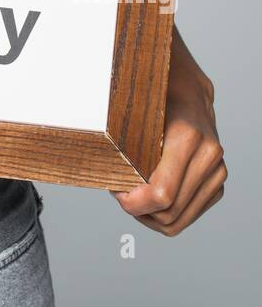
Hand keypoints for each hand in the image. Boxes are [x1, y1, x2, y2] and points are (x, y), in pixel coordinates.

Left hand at [111, 30, 225, 234]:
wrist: (185, 86)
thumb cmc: (151, 96)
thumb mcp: (129, 110)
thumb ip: (116, 139)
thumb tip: (90, 163)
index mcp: (187, 137)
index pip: (161, 195)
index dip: (133, 203)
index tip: (116, 191)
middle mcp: (209, 155)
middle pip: (168, 214)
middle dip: (139, 209)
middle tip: (121, 190)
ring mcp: (217, 169)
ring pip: (179, 220)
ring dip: (151, 214)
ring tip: (134, 190)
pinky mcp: (217, 180)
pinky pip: (188, 214)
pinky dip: (166, 213)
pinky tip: (150, 192)